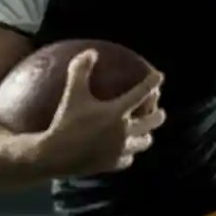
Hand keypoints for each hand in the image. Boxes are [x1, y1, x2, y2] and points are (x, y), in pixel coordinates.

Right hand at [38, 50, 166, 176]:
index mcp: (117, 112)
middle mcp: (124, 131)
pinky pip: (128, 158)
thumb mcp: (72, 94)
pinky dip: (129, 153)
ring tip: (144, 132)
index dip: (151, 82)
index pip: (141, 93)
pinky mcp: (114, 164)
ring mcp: (121, 150)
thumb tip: (91, 52)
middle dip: (158, 114)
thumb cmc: (64, 122)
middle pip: (152, 121)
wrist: (56, 156)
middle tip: (158, 110)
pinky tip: (125, 151)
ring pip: (144, 142)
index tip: (159, 76)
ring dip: (146, 135)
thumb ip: (80, 70)